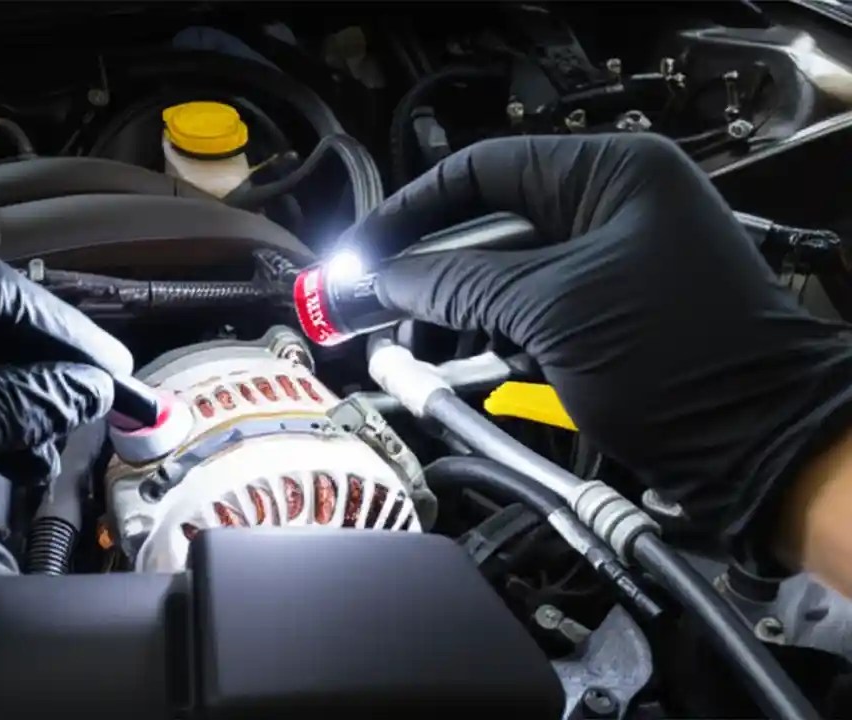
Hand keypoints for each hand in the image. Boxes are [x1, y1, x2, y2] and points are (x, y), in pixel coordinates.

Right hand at [359, 134, 851, 560]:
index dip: (413, 209)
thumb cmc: (682, 363)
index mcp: (611, 176)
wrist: (758, 447)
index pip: (484, 170)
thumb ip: (459, 285)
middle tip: (374, 305)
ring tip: (410, 344)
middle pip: (487, 226)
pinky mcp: (604, 318)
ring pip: (502, 276)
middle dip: (429, 271)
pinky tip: (460, 362)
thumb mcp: (553, 311)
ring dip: (456, 310)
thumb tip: (386, 276)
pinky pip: (527, 314)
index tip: (364, 249)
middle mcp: (609, 209)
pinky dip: (491, 337)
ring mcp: (608, 265)